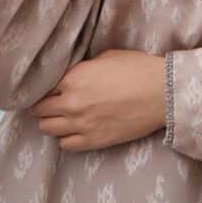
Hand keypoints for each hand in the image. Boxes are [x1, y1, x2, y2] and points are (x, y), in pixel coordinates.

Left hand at [27, 49, 166, 151]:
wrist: (161, 93)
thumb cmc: (137, 68)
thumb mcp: (106, 57)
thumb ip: (83, 69)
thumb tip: (73, 76)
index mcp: (73, 78)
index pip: (43, 87)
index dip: (45, 87)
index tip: (47, 89)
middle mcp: (72, 102)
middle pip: (40, 110)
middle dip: (42, 106)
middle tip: (48, 104)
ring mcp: (81, 124)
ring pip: (48, 129)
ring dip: (51, 122)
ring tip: (60, 118)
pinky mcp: (93, 141)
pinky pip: (65, 145)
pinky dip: (65, 138)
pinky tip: (73, 130)